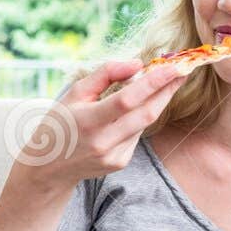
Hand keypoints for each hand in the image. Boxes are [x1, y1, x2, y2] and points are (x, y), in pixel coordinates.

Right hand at [19, 59, 188, 187]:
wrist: (48, 167)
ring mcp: (113, 156)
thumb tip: (136, 64)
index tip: (172, 67)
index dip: (153, 82)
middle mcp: (103, 142)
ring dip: (156, 101)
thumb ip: (105, 74)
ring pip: (144, 123)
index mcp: (88, 121)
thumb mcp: (74, 93)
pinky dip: (140, 118)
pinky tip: (134, 111)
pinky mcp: (120, 163)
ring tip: (163, 82)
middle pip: (146, 114)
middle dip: (167, 91)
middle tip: (181, 71)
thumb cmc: (60, 123)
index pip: (127, 99)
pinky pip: (137, 135)